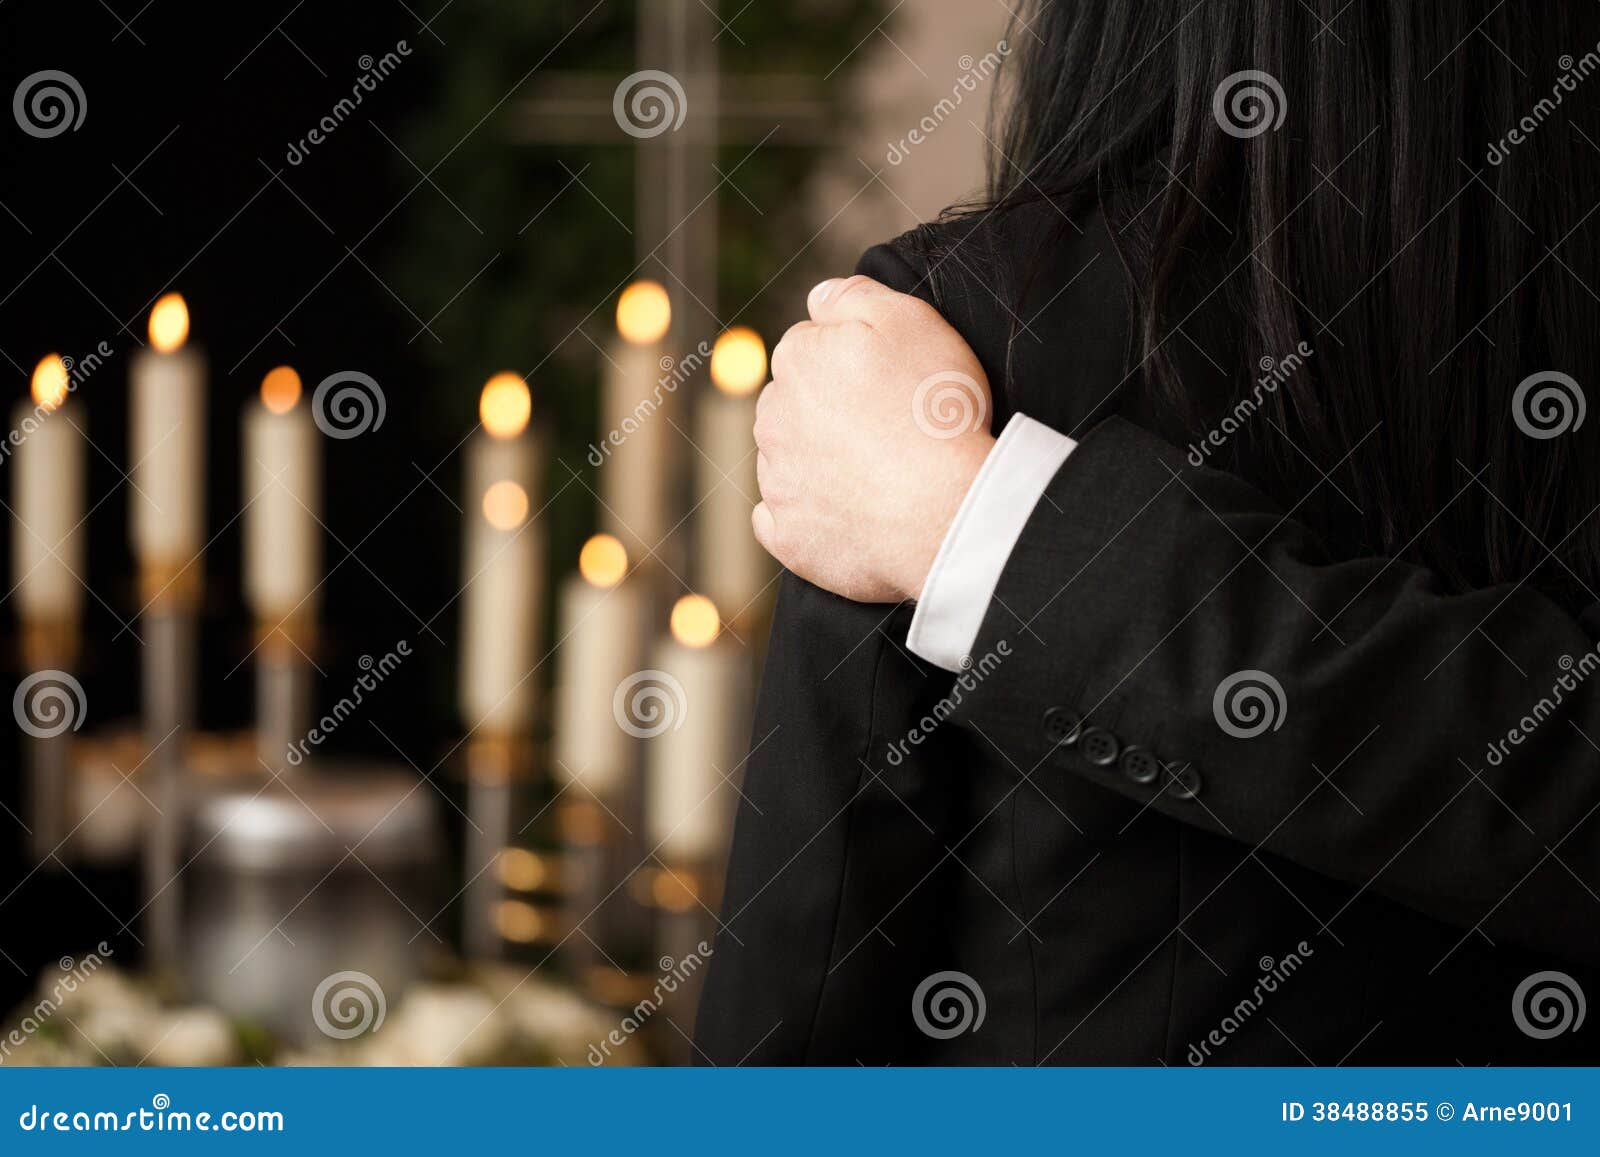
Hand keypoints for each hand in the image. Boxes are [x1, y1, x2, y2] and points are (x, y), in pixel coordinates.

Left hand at [751, 274, 995, 602]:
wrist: (946, 508)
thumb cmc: (934, 411)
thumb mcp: (911, 320)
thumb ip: (855, 296)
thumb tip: (819, 297)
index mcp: (797, 359)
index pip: (810, 347)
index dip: (853, 362)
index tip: (889, 381)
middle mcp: (772, 417)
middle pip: (795, 404)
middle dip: (829, 410)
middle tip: (887, 428)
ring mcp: (776, 481)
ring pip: (789, 460)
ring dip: (818, 462)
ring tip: (876, 475)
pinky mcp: (787, 537)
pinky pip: (782, 522)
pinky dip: (806, 518)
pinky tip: (843, 515)